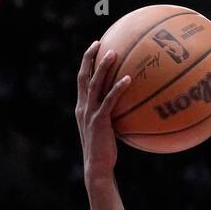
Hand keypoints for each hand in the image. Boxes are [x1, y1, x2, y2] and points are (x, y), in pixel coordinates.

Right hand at [75, 42, 130, 185]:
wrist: (97, 166)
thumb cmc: (105, 151)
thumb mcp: (106, 129)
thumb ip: (112, 115)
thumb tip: (129, 106)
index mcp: (82, 107)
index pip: (81, 80)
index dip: (86, 63)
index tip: (95, 47)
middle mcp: (83, 107)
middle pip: (83, 77)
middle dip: (89, 58)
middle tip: (99, 42)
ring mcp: (90, 114)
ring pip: (94, 84)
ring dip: (102, 67)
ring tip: (113, 53)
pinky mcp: (99, 121)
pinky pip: (109, 101)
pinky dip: (118, 89)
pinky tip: (128, 79)